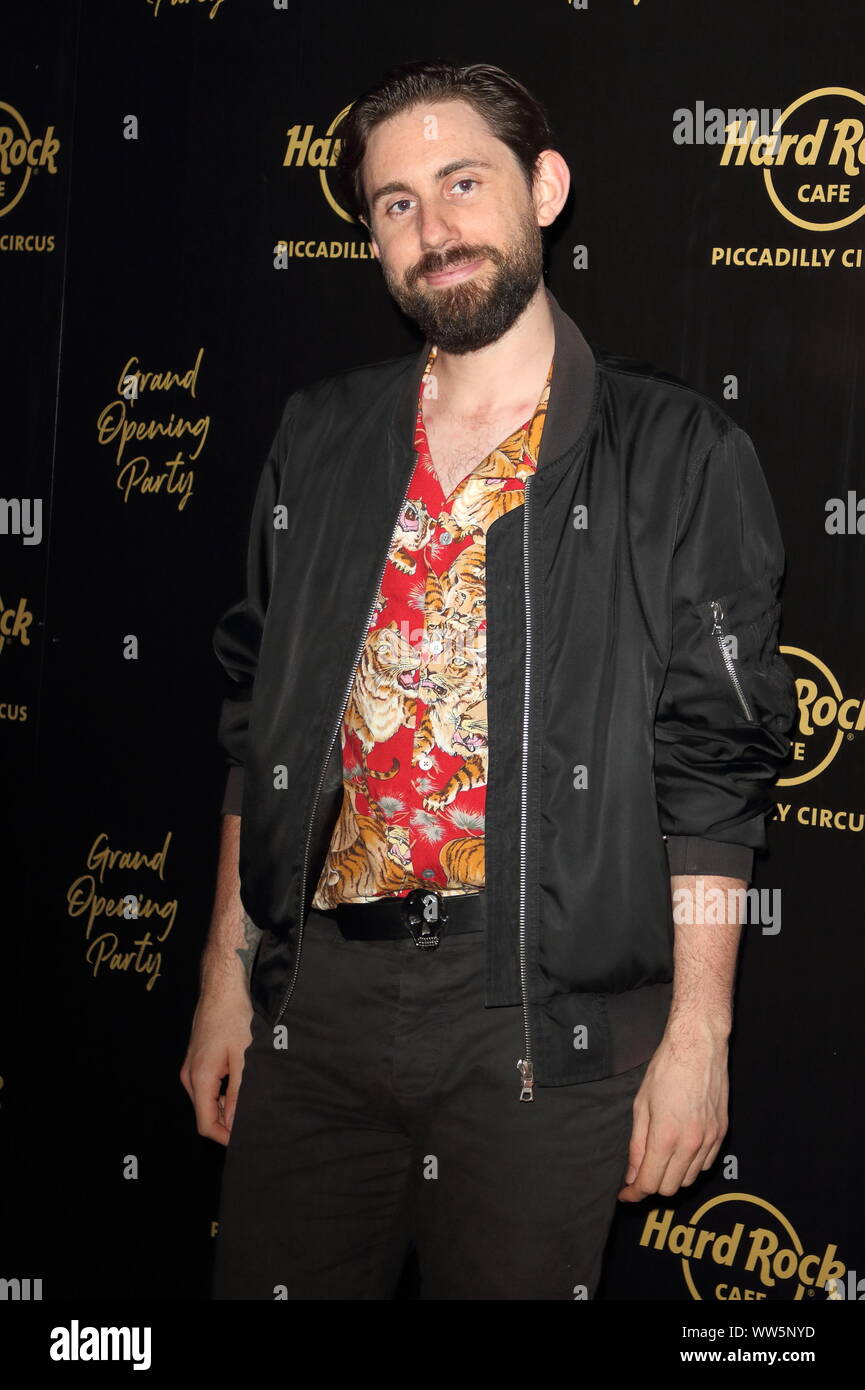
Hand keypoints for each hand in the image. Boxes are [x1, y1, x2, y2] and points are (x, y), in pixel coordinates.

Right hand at [179, 986, 252, 1146]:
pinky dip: (223, 1093)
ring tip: (251, 1103)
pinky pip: (208, 1086)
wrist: (223, 988)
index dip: (224, 1137)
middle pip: (205, 1114)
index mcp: (199, 1078)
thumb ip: (238, 1092)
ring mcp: (191, 1067)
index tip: (245, 1140)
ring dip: (226, 1107)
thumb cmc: (234, 1016)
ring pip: (207, 1100)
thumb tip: (233, 1123)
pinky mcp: (197, 1059)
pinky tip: (241, 1085)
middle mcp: (190, 1075)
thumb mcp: (243, 1057)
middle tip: (254, 1122)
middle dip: (227, 1123)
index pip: (205, 1124)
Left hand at [617, 1025, 728, 1201]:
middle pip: (670, 1187)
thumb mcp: (641, 1105)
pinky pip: (706, 1164)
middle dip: (652, 1186)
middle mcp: (691, 1143)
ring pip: (690, 1179)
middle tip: (639, 1175)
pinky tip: (680, 1151)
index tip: (626, 1194)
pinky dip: (691, 1165)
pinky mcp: (721, 1133)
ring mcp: (709, 1139)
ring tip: (659, 1161)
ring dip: (672, 1177)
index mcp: (666, 1137)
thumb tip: (632, 1174)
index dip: (634, 1193)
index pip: (649, 1183)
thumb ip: (637, 1144)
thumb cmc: (666, 1069)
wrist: (699, 1046)